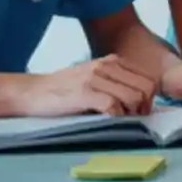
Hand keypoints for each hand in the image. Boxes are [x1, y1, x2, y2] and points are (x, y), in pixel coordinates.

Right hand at [21, 54, 157, 116]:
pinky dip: (116, 117)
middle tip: (133, 119)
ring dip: (131, 113)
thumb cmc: (64, 90)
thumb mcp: (94, 78)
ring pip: (134, 96)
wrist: (32, 92)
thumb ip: (116, 83)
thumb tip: (142, 101)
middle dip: (144, 107)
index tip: (139, 111)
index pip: (148, 78)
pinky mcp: (84, 92)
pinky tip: (107, 120)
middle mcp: (107, 65)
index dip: (149, 98)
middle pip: (146, 87)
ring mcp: (95, 78)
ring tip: (120, 120)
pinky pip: (113, 105)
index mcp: (112, 61)